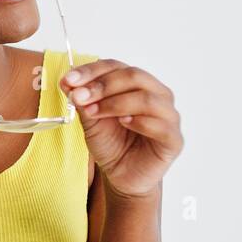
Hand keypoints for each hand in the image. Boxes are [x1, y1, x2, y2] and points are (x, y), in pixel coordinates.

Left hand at [58, 59, 182, 199]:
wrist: (121, 175)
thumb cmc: (111, 143)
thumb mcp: (90, 120)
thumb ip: (83, 101)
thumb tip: (67, 82)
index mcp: (137, 84)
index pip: (116, 66)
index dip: (92, 71)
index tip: (69, 80)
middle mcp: (157, 95)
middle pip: (134, 77)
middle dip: (102, 85)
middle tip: (79, 96)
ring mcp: (169, 116)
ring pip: (147, 99)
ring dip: (116, 103)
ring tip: (94, 112)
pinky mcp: (174, 140)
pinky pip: (161, 126)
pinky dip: (140, 121)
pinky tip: (123, 122)